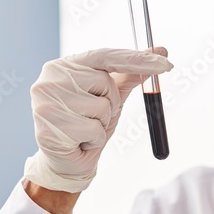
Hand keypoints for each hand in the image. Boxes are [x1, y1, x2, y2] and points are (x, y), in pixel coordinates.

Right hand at [23, 47, 172, 192]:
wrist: (67, 162)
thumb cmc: (87, 124)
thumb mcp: (112, 97)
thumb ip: (131, 74)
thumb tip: (160, 51)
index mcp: (65, 65)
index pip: (106, 56)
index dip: (138, 59)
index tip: (166, 63)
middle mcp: (51, 78)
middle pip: (106, 82)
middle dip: (111, 103)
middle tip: (95, 116)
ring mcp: (47, 101)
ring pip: (102, 107)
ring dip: (102, 124)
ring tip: (85, 130)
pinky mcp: (49, 126)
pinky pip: (94, 130)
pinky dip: (95, 140)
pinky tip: (79, 142)